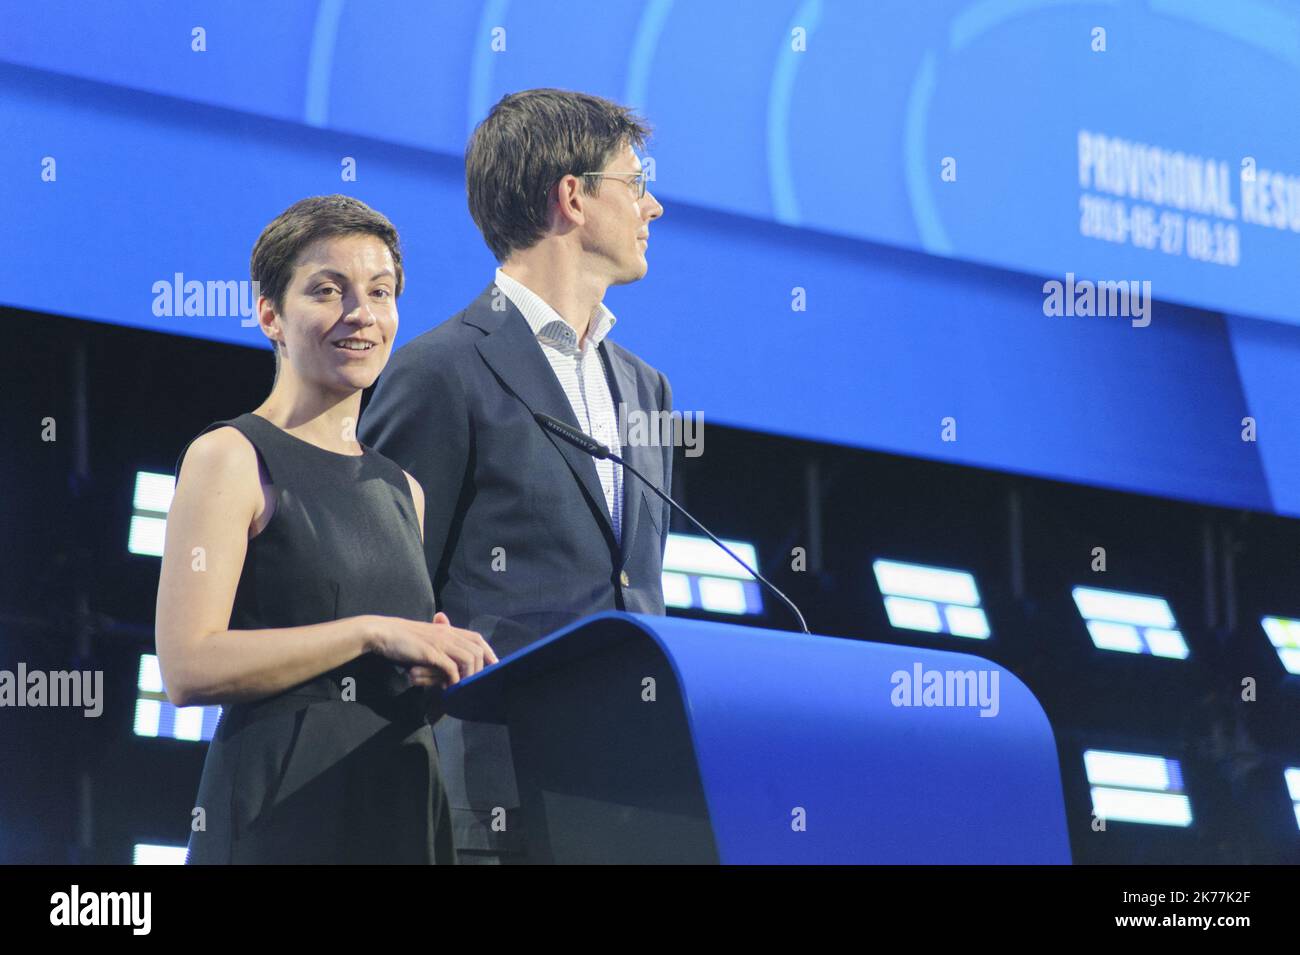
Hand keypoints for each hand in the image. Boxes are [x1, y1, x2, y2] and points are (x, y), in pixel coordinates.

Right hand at [368, 612, 497, 686]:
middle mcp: (447, 633)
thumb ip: (440, 645)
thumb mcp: (426, 637)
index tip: (494, 666)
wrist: (383, 632)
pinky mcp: (431, 653)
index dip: (488, 652)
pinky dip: (454, 680)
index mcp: (447, 629)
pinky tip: (450, 688)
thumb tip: (450, 663)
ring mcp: (440, 642)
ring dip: (469, 675)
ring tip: (465, 687)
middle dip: (482, 667)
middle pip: (477, 649)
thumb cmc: (402, 637)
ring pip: (468, 658)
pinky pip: (451, 668)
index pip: (476, 638)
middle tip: (480, 682)